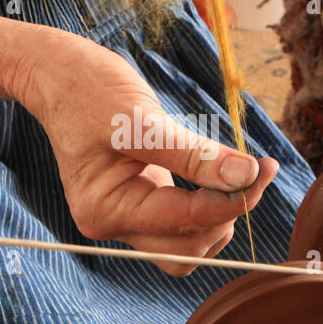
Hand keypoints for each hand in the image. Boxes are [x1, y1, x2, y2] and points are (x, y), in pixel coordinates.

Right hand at [11, 28, 277, 274]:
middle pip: (188, 248)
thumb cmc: (88, 90)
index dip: (233, 200)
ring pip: (188, 244)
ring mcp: (126, 216)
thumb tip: (245, 177)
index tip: (264, 169)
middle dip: (226, 214)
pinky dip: (207, 206)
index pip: (186, 221)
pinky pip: (182, 223)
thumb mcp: (143, 121)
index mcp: (106, 209)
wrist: (58, 74)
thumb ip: (194, 155)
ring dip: (220, 216)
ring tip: (238, 172)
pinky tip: (218, 174)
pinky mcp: (140, 201)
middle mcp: (113, 223)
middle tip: (256, 171)